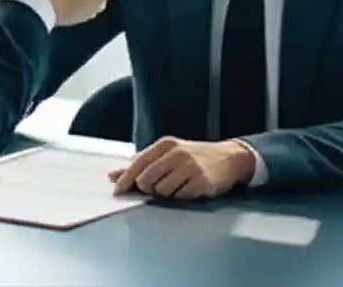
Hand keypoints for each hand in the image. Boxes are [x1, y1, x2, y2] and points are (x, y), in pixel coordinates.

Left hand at [108, 137, 255, 199]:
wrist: (229, 158)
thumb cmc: (192, 157)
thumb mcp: (167, 154)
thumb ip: (140, 164)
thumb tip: (113, 176)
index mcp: (166, 144)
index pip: (138, 163)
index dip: (126, 179)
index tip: (117, 191)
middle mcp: (178, 153)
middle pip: (147, 180)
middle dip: (148, 188)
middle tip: (158, 186)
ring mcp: (191, 167)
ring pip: (162, 192)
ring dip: (166, 194)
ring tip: (178, 184)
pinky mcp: (202, 183)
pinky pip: (180, 198)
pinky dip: (181, 197)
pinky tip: (189, 188)